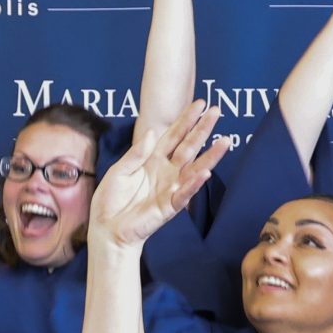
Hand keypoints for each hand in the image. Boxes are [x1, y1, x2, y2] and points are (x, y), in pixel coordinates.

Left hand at [86, 101, 228, 252]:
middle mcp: (166, 171)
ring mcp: (171, 188)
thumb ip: (136, 154)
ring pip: (195, 168)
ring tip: (225, 141)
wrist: (107, 229)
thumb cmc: (110, 201)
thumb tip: (151, 133)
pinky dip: (194, 184)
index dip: (185, 120)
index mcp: (152, 160)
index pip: (173, 135)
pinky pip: (185, 194)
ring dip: (210, 155)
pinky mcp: (170, 206)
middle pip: (188, 146)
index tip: (199, 104)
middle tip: (216, 111)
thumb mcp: (118, 171)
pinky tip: (205, 173)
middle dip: (202, 129)